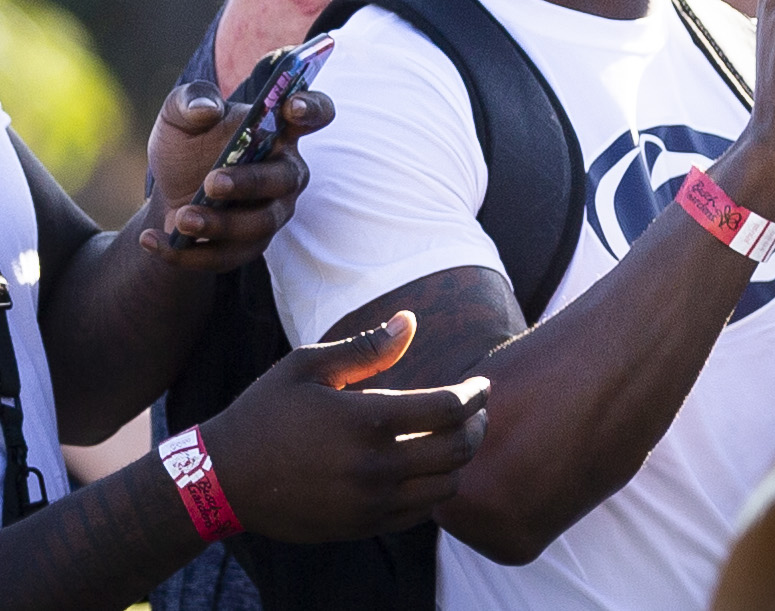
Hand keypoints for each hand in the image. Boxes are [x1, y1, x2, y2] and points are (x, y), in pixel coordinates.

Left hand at [137, 82, 332, 270]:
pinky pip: (225, 256)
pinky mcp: (246, 246)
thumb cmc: (188, 146)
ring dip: (220, 224)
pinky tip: (152, 239)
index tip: (293, 108)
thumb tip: (205, 109)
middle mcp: (285, 172)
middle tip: (211, 181)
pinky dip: (186, 253)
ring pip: (259, 224)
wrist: (170, 191)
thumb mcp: (178, 116)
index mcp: (278, 131)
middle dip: (251, 182)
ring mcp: (271, 212)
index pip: (316, 113)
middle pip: (286, 178)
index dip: (312, 109)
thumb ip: (191, 101)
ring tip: (182, 219)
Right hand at [203, 311, 487, 541]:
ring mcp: (368, 503)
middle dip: (477, 425)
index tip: (482, 385)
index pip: (449, 409)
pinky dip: (435, 490)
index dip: (476, 395)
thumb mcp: (308, 366)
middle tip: (477, 411)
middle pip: (458, 450)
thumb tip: (411, 320)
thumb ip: (366, 347)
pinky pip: (419, 514)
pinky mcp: (359, 527)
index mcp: (366, 421)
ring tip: (455, 438)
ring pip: (445, 487)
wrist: (221, 479)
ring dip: (460, 461)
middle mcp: (373, 467)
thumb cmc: (266, 412)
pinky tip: (427, 469)